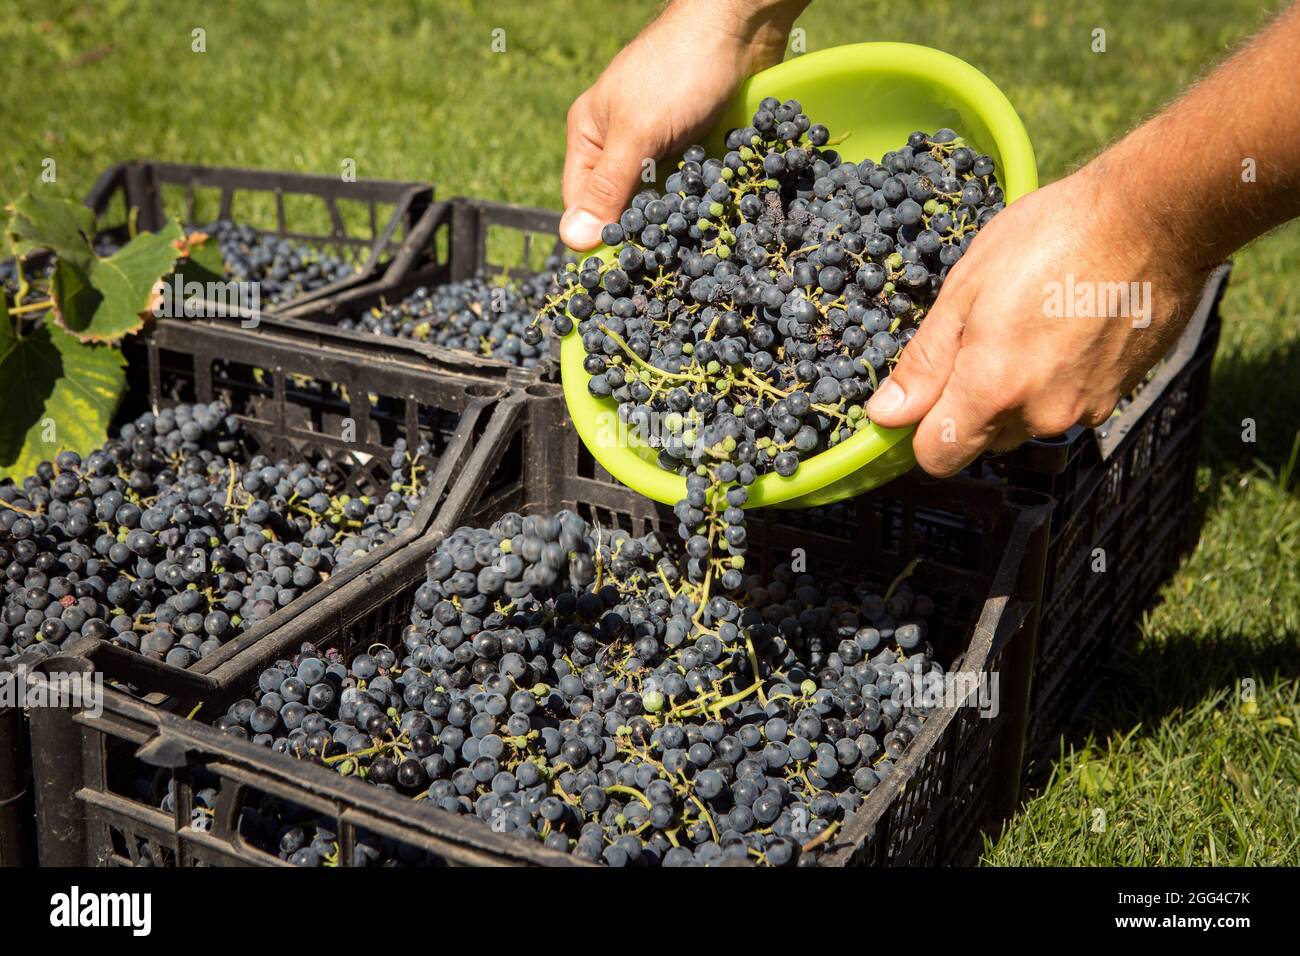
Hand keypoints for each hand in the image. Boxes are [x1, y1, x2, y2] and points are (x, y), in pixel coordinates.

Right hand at [560, 0, 804, 249]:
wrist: (739, 25)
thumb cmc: (677, 70)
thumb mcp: (637, 134)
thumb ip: (608, 188)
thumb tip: (572, 240)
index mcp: (591, 136)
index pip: (582, 203)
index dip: (599, 236)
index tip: (623, 271)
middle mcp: (621, 143)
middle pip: (622, 205)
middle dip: (642, 231)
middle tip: (663, 260)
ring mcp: (661, 142)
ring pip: (661, 198)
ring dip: (676, 218)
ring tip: (692, 243)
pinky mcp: (697, 142)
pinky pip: (694, 184)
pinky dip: (703, 199)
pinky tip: (715, 215)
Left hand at [864, 165, 1211, 476]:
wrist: (1153, 219)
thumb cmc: (1051, 238)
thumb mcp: (966, 289)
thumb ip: (924, 362)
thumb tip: (886, 414)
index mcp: (992, 390)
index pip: (937, 456)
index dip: (920, 431)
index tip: (921, 396)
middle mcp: (1040, 415)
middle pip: (980, 441)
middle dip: (969, 403)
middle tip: (983, 336)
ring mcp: (1085, 409)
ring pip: (1025, 422)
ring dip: (1015, 392)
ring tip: (1031, 324)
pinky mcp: (1118, 396)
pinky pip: (1066, 404)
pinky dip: (1056, 380)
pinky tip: (1066, 328)